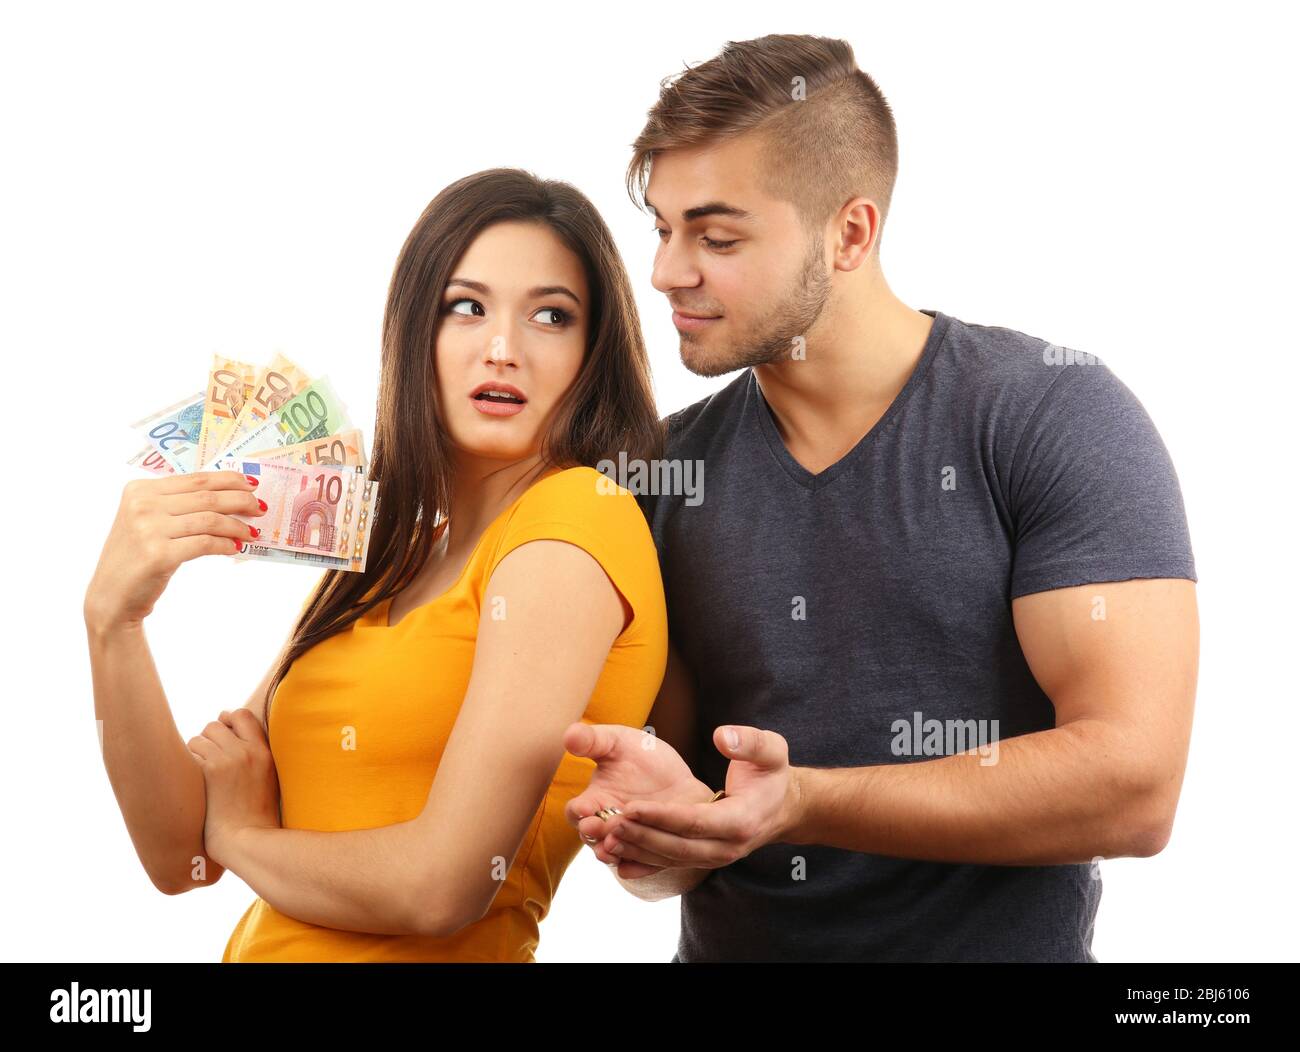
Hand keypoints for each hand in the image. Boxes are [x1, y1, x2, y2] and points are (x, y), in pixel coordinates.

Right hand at [84, 471, 266, 631]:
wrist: (111, 597)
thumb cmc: (136, 558)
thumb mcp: (147, 521)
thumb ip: (177, 504)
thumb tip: (229, 495)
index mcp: (139, 489)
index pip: (196, 479)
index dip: (229, 480)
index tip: (251, 485)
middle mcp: (142, 505)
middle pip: (207, 496)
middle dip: (240, 501)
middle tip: (260, 509)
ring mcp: (148, 529)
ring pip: (210, 519)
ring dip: (237, 526)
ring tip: (251, 533)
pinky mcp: (158, 554)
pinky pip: (205, 543)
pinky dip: (225, 544)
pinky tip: (235, 548)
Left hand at [187, 709, 281, 867]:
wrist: (247, 841)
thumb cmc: (254, 819)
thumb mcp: (267, 782)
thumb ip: (255, 760)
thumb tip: (231, 742)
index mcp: (264, 752)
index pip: (242, 716)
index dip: (227, 719)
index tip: (220, 731)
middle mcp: (248, 750)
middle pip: (216, 724)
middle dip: (207, 738)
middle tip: (205, 758)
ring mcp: (231, 758)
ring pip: (200, 737)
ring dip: (195, 751)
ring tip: (198, 772)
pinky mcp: (213, 770)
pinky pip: (191, 752)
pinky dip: (187, 763)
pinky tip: (191, 781)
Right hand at [562, 722, 714, 878]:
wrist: (680, 779)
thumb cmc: (643, 758)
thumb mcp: (619, 743)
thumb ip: (594, 741)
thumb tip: (569, 734)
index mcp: (594, 801)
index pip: (577, 812)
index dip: (579, 812)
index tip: (584, 807)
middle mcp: (608, 825)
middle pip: (593, 837)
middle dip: (595, 834)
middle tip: (599, 828)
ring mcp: (629, 840)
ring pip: (616, 853)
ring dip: (613, 851)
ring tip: (614, 846)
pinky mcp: (653, 852)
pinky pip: (643, 865)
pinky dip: (637, 867)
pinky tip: (634, 866)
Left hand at [611, 725, 803, 870]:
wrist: (782, 806)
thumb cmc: (772, 774)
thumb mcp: (771, 751)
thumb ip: (749, 742)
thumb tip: (722, 736)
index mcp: (741, 821)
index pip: (694, 822)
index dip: (661, 816)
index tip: (631, 805)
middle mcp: (726, 847)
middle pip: (677, 847)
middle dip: (641, 835)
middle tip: (608, 822)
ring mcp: (715, 857)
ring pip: (670, 858)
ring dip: (637, 849)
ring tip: (605, 835)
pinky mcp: (704, 859)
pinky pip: (670, 863)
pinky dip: (644, 861)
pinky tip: (616, 859)